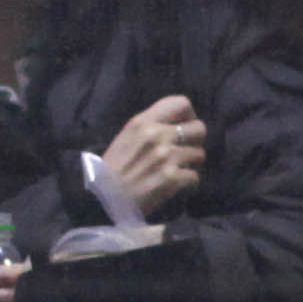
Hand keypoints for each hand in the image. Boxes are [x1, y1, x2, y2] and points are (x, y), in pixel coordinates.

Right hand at [100, 93, 207, 216]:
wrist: (102, 198)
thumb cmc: (114, 169)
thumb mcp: (127, 137)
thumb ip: (150, 127)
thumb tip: (177, 124)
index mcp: (143, 122)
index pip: (181, 103)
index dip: (189, 116)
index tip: (184, 128)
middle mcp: (157, 135)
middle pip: (199, 128)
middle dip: (195, 142)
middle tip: (186, 152)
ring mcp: (166, 156)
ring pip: (200, 154)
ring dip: (192, 164)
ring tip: (179, 170)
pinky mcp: (171, 178)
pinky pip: (195, 177)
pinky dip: (188, 184)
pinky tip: (176, 186)